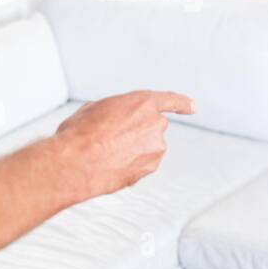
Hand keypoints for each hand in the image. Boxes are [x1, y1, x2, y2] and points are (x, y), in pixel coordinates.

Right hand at [55, 90, 193, 202]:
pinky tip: (111, 164)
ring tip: (106, 152)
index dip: (182, 103)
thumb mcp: (95, 108)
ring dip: (133, 149)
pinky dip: (131, 164)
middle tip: (111, 136)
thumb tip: (117, 120)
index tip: (193, 106)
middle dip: (137, 131)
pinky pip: (143, 163)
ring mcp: (155, 148)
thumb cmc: (79, 134)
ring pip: (147, 147)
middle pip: (153, 126)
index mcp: (142, 102)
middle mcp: (155, 124)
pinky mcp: (150, 168)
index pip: (170, 100)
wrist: (74, 164)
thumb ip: (117, 110)